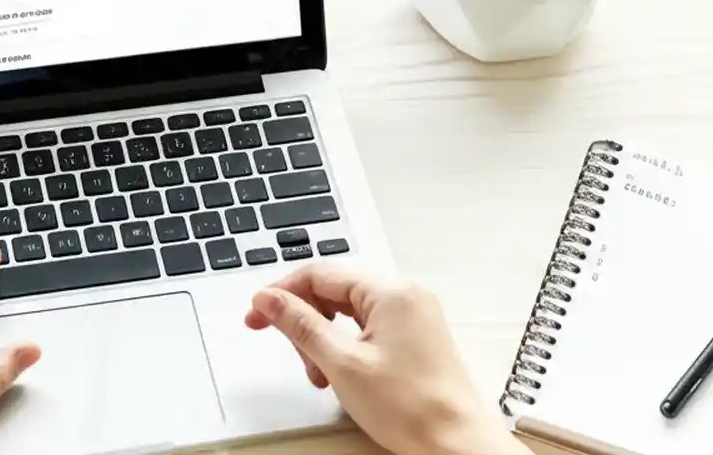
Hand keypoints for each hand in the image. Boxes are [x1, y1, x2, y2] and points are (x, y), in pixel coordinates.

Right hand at [245, 264, 530, 454]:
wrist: (456, 443)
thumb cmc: (412, 407)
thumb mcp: (341, 363)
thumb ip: (300, 325)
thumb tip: (268, 298)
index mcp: (390, 291)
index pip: (320, 274)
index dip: (282, 293)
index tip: (256, 315)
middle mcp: (404, 294)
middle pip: (334, 290)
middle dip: (305, 321)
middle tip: (289, 351)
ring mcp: (413, 315)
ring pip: (348, 312)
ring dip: (324, 338)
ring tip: (320, 374)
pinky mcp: (415, 336)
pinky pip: (368, 328)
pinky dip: (345, 347)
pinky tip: (339, 373)